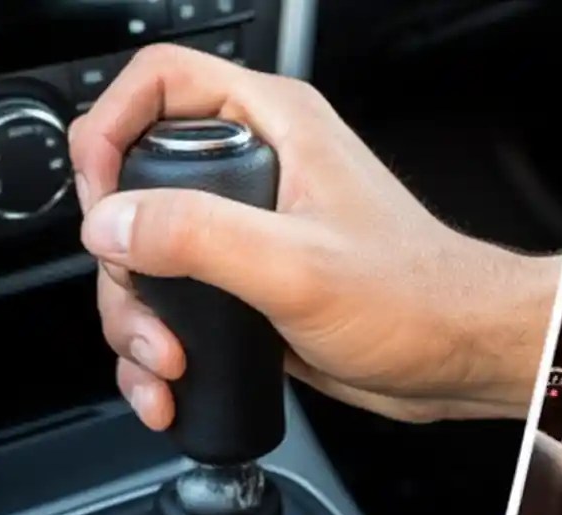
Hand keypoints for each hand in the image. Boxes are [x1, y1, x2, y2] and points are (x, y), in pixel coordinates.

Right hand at [69, 44, 560, 427]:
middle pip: (135, 186)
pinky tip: (168, 382)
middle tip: (146, 311)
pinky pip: (177, 302)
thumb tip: (113, 224)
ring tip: (167, 364)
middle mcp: (258, 169)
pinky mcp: (251, 284)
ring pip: (148, 257)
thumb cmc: (417, 298)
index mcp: (275, 127)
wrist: (458, 355)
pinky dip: (159, 345)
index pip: (158, 85)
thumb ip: (198, 235)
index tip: (102, 201)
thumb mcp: (298, 264)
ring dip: (137, 319)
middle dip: (123, 263)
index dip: (110, 132)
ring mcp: (251, 230)